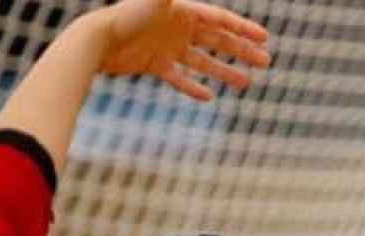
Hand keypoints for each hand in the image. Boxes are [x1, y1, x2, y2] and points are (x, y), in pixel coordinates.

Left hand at [90, 0, 269, 101]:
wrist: (99, 39)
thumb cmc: (128, 16)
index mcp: (183, 11)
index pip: (221, 20)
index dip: (244, 29)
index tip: (265, 39)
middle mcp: (177, 28)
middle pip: (218, 40)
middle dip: (243, 50)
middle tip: (266, 62)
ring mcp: (166, 47)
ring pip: (203, 62)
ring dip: (225, 72)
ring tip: (246, 84)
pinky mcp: (154, 64)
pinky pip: (179, 78)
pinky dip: (193, 87)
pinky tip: (209, 96)